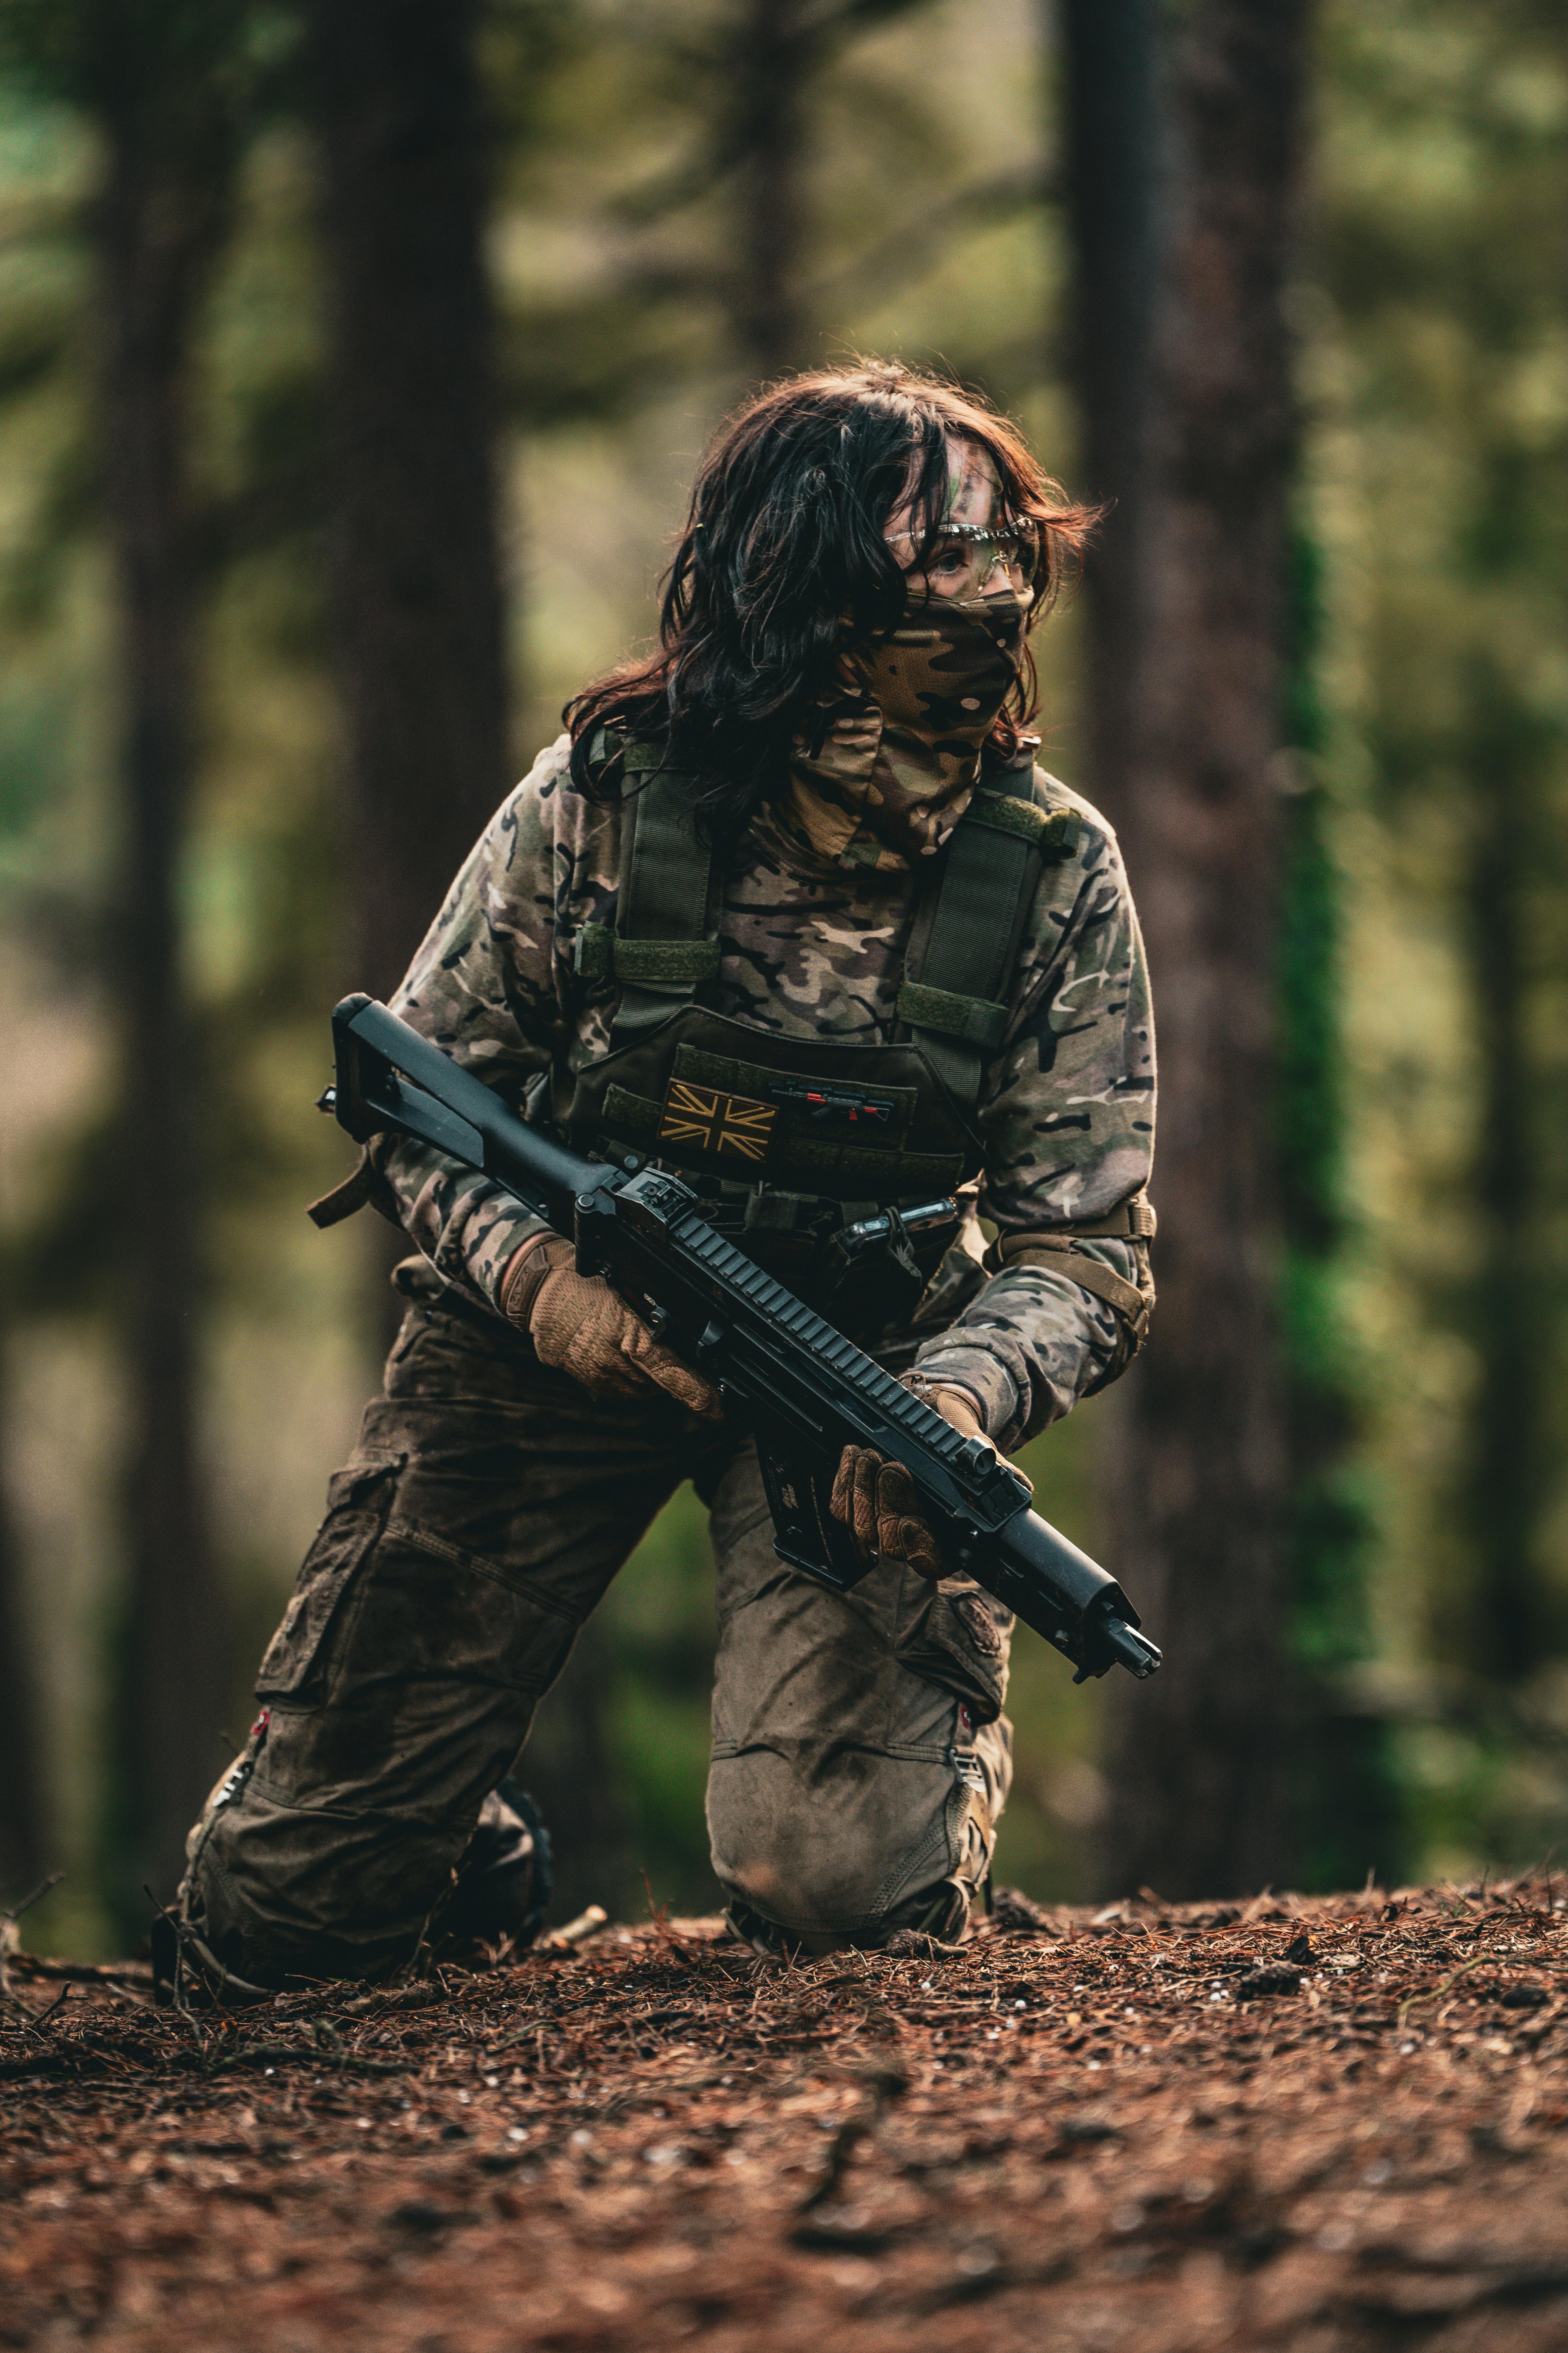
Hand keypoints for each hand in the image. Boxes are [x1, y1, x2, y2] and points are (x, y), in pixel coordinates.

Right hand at [501, 1236, 722, 1418]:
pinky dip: (629, 1378)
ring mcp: (598, 1376)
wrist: (541, 1291)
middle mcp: (614, 1364)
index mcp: (630, 1338)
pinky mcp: (587, 1381)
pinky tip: (622, 1355)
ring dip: (649, 1376)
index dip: (697, 1395)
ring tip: (638, 1346)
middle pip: (659, 1385)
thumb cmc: (587, 1283)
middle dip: (673, 1376)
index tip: (717, 1410)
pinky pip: (620, 1389)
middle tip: (674, 1355)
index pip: (672, 1373)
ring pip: (640, 1389)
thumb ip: (656, 1319)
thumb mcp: (629, 1290)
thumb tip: (686, 1340)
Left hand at [830, 1384, 1024, 1580]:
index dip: (918, 1548)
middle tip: (892, 1467)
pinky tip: (853, 1456)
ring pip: (862, 1526)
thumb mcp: (983, 1456)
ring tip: (869, 1454)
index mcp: (948, 1538)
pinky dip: (845, 1480)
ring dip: (862, 1489)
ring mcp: (880, 1522)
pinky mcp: (856, 1505)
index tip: (910, 1521)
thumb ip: (998, 1475)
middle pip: (889, 1542)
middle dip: (888, 1503)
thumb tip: (1018, 1488)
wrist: (932, 1417)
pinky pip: (841, 1506)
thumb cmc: (960, 1442)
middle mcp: (912, 1538)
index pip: (931, 1561)